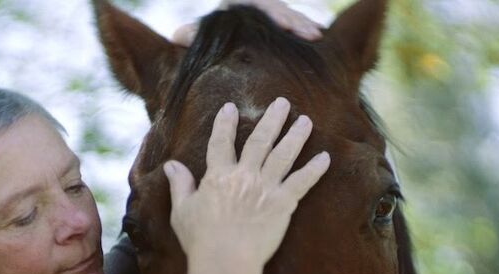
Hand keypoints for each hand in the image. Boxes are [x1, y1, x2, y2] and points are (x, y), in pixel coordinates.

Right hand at [164, 97, 329, 266]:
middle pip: (260, 140)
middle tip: (283, 103)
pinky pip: (302, 182)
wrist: (225, 259)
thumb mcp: (182, 211)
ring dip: (296, 136)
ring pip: (284, 155)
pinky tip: (325, 158)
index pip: (221, 143)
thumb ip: (180, 185)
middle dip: (272, 120)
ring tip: (306, 121)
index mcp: (218, 176)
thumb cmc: (200, 239)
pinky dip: (315, 170)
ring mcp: (266, 188)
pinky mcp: (283, 204)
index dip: (225, 124)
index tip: (230, 107)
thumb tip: (170, 165)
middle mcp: (244, 175)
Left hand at [172, 0, 322, 45]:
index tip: (286, 25)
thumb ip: (194, 32)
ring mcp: (274, 15)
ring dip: (306, 26)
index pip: (264, 8)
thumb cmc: (217, 28)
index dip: (277, 16)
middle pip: (283, 11)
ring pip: (293, 17)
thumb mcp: (208, 28)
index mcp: (246, 7)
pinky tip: (321, 40)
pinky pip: (296, 25)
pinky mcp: (281, 26)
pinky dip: (306, 30)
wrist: (226, 18)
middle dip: (298, 22)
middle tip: (313, 34)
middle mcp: (263, 8)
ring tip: (319, 37)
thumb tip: (177, 37)